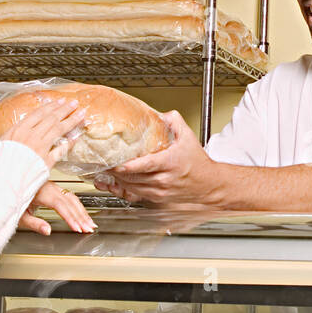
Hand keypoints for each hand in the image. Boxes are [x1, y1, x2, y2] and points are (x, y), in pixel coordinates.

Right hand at [0, 97, 85, 169]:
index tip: (58, 102)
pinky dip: (70, 142)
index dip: (49, 107)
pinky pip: (61, 149)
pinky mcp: (46, 161)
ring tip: (81, 114)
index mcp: (16, 131)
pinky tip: (77, 137)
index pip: (37, 114)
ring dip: (71, 120)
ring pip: (59, 130)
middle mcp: (30, 137)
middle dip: (64, 109)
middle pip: (51, 118)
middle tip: (74, 103)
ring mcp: (39, 148)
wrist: (0, 186)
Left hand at [17, 181, 95, 235]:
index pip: (60, 205)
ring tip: (90, 224)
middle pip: (69, 201)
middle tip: (88, 229)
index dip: (70, 217)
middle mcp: (48, 187)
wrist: (9, 185)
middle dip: (81, 216)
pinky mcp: (54, 188)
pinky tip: (83, 215)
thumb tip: (47, 231)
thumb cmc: (13, 199)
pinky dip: (78, 207)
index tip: (77, 228)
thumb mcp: (20, 214)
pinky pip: (69, 196)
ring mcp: (52, 186)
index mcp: (40, 192)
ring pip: (72, 198)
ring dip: (82, 212)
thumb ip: (34, 223)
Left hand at [93, 111, 219, 206]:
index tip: (116, 163)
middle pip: (134, 178)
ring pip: (132, 188)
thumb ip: (174, 121)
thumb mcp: (188, 137)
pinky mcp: (156, 199)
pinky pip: (135, 196)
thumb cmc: (198, 163)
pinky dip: (122, 191)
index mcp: (170, 163)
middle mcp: (164, 180)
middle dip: (116, 172)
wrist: (209, 185)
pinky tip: (111, 185)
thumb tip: (159, 113)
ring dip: (117, 181)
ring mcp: (159, 191)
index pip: (146, 166)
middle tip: (102, 163)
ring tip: (103, 172)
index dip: (129, 166)